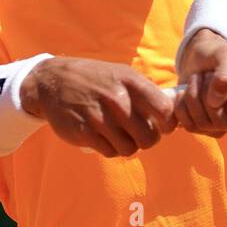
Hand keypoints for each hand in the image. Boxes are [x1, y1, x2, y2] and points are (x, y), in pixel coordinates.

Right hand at [21, 57, 175, 157]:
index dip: (167, 124)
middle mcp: (117, 99)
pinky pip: (110, 152)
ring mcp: (99, 117)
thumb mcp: (121, 74)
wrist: (53, 81)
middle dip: (147, 140)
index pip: (164, 110)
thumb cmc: (95, 79)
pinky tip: (103, 137)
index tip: (162, 126)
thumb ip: (145, 92)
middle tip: (139, 134)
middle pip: (149, 137)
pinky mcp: (84, 132)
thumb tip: (173, 114)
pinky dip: (110, 149)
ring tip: (119, 135)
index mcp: (130, 82)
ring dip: (127, 146)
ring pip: (130, 148)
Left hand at [173, 29, 226, 136]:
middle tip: (207, 75)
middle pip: (223, 124)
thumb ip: (225, 75)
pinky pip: (190, 126)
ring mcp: (224, 125)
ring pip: (203, 125)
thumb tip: (216, 102)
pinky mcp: (204, 127)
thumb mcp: (225, 55)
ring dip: (194, 97)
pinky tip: (185, 91)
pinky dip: (182, 106)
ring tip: (197, 78)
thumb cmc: (219, 54)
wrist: (200, 57)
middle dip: (208, 95)